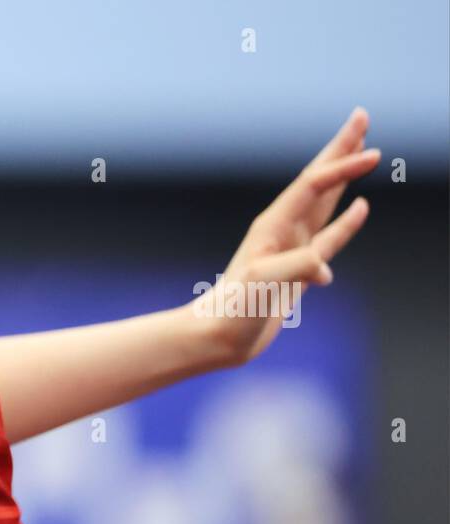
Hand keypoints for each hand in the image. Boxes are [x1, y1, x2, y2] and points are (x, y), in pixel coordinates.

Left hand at [200, 106, 378, 363]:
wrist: (219, 337)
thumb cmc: (233, 309)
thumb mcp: (263, 283)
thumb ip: (295, 267)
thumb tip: (324, 267)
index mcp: (273, 226)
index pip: (313, 185)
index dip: (342, 167)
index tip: (373, 154)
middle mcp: (282, 230)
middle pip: (319, 179)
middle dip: (341, 149)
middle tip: (362, 116)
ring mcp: (291, 247)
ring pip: (325, 202)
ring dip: (344, 175)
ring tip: (364, 150)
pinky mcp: (298, 268)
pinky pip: (329, 236)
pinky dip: (347, 221)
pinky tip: (360, 209)